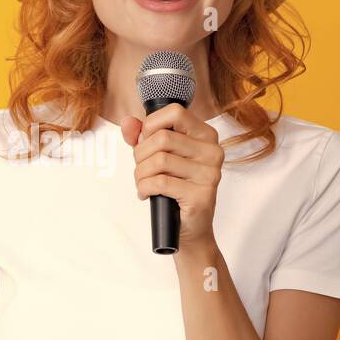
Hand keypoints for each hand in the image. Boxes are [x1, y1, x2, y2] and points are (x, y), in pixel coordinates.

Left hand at [121, 103, 222, 250]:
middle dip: (141, 154)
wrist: (191, 228)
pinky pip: (160, 182)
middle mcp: (213, 151)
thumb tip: (126, 122)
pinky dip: (144, 188)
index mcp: (206, 135)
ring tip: (143, 183)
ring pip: (159, 160)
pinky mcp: (201, 195)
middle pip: (162, 138)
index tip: (146, 141)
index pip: (175, 111)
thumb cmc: (175, 188)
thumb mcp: (157, 155)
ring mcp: (210, 173)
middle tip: (141, 169)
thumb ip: (142, 136)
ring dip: (141, 174)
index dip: (151, 125)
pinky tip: (146, 194)